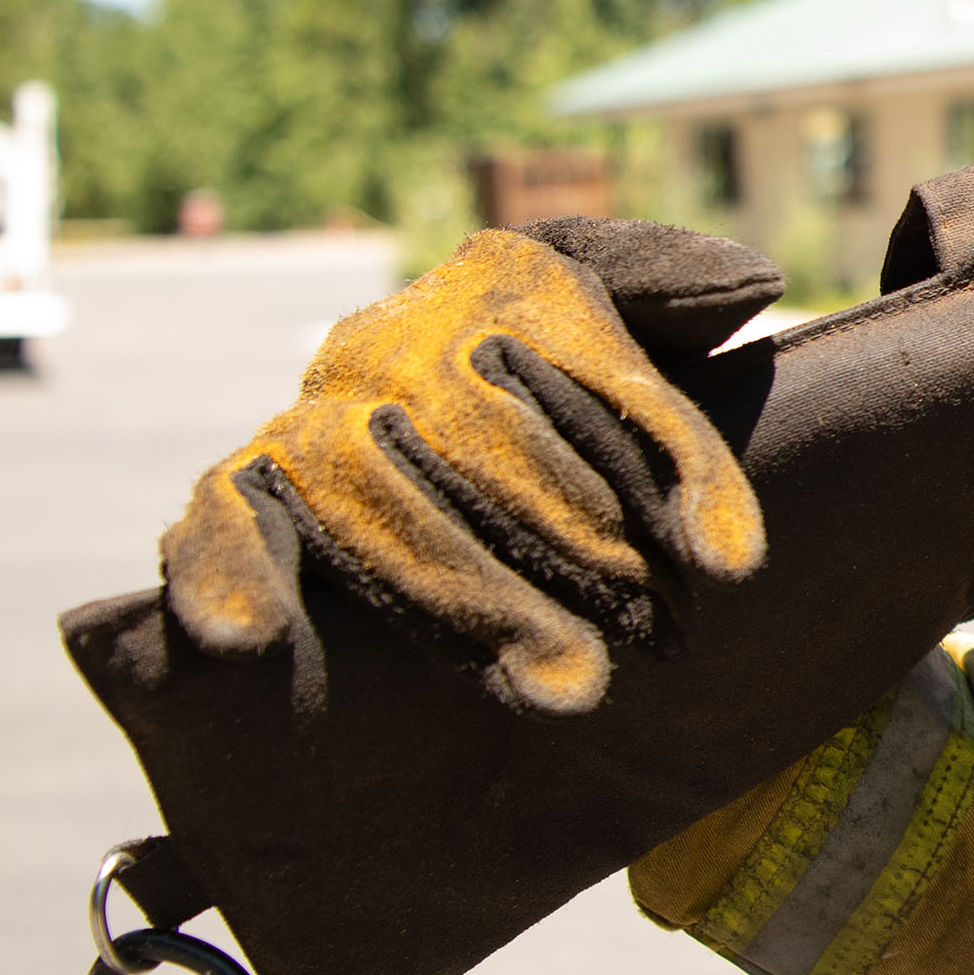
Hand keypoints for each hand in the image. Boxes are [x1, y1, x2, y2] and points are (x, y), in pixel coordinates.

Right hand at [160, 219, 782, 711]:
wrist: (443, 379)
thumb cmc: (566, 364)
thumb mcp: (626, 313)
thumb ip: (672, 290)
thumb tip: (749, 287)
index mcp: (506, 286)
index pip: (601, 376)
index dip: (675, 469)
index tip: (733, 567)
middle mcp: (401, 339)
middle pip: (495, 450)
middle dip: (585, 555)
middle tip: (659, 645)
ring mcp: (319, 411)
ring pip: (387, 502)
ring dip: (475, 603)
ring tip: (566, 688)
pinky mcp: (250, 479)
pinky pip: (224, 517)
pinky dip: (230, 574)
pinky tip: (251, 644)